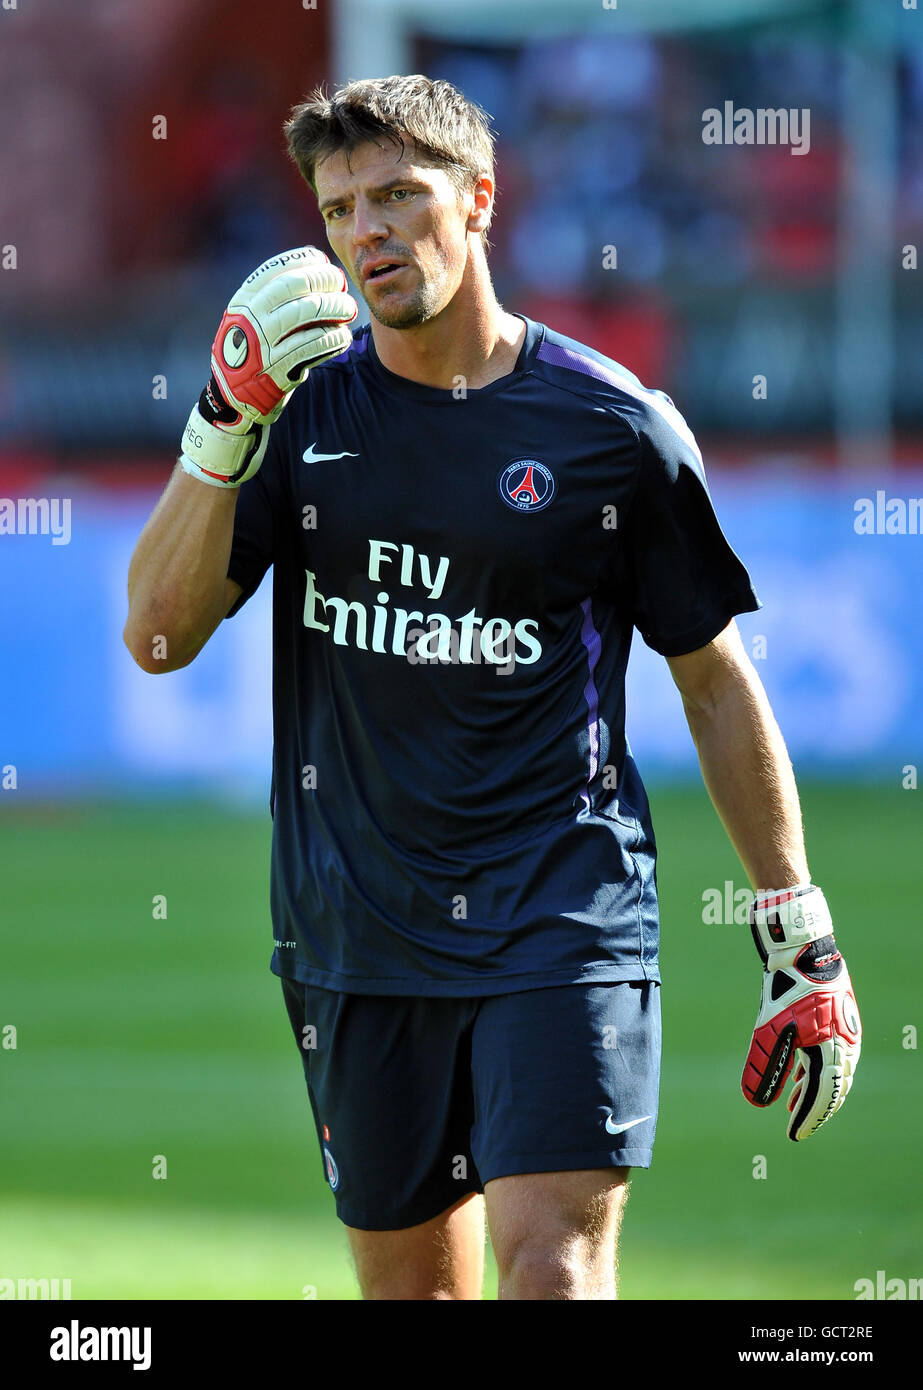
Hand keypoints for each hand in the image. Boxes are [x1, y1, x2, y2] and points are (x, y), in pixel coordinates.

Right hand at [180, 247, 356, 487]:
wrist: (230, 401)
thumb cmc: (250, 356)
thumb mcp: (249, 322)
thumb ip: (273, 302)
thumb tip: (314, 273)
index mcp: (242, 303)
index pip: (275, 271)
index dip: (302, 262)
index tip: (323, 263)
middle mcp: (249, 320)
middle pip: (292, 288)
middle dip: (321, 280)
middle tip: (341, 282)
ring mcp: (261, 345)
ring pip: (304, 313)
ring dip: (332, 307)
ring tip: (348, 308)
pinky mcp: (276, 370)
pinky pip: (311, 347)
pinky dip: (332, 338)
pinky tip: (343, 336)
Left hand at [741, 884, 860, 1139]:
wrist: (802, 947)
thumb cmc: (787, 987)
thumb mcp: (771, 1028)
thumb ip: (765, 1065)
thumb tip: (755, 1102)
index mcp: (834, 1050)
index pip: (823, 1095)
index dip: (808, 1117)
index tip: (793, 1135)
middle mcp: (844, 1043)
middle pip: (833, 1088)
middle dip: (814, 1108)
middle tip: (795, 1125)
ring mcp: (842, 1029)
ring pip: (831, 1071)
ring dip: (812, 1090)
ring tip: (791, 1102)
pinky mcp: (834, 1016)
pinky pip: (828, 1053)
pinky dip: (813, 1069)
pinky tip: (796, 1071)